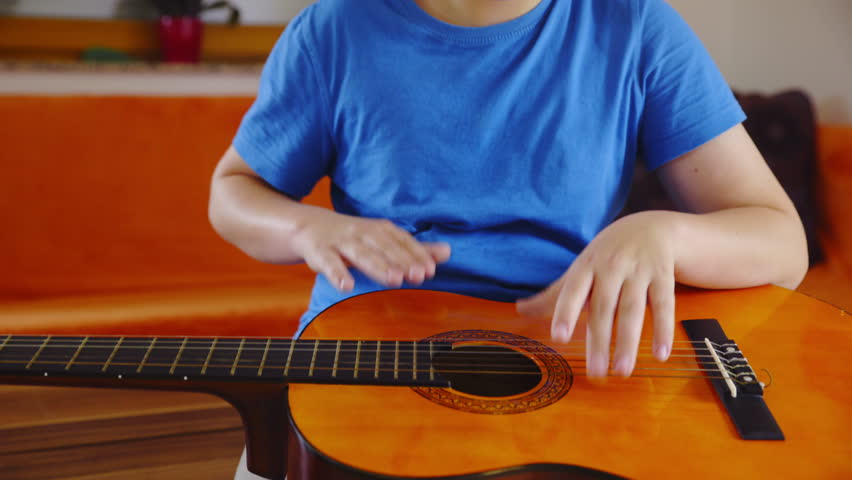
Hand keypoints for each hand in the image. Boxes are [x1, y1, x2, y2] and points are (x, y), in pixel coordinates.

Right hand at [290, 210, 450, 291]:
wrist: (307, 227)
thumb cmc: (352, 237)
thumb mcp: (383, 239)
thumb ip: (413, 248)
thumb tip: (448, 252)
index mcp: (379, 230)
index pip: (400, 241)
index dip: (415, 254)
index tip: (430, 269)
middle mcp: (362, 233)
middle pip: (384, 247)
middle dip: (401, 261)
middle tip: (419, 276)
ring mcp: (340, 242)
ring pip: (360, 254)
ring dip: (377, 266)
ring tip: (394, 280)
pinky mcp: (318, 252)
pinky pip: (328, 263)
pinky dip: (336, 273)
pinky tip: (346, 286)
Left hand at [516, 211, 676, 377]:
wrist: (650, 227)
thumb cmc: (606, 255)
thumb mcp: (580, 268)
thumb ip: (553, 294)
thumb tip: (520, 310)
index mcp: (586, 266)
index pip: (573, 291)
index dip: (565, 313)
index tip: (559, 337)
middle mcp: (612, 267)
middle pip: (604, 308)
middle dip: (599, 342)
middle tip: (595, 373)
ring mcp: (638, 271)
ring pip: (633, 310)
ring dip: (628, 342)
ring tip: (622, 370)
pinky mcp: (663, 276)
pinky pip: (664, 306)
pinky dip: (663, 330)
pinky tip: (660, 355)